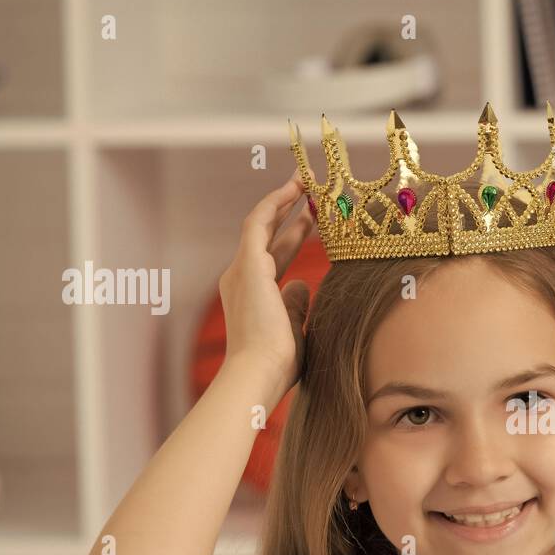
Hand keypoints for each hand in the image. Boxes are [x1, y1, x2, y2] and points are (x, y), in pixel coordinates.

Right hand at [217, 173, 313, 399]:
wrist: (259, 373)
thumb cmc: (277, 364)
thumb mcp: (293, 329)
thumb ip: (295, 305)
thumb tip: (302, 284)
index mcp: (252, 295)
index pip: (275, 256)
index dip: (293, 235)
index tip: (313, 219)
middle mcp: (241, 279)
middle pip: (267, 235)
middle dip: (290, 212)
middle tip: (310, 192)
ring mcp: (241, 270)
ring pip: (260, 223)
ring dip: (282, 200)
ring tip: (304, 181)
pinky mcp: (247, 265)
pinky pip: (258, 222)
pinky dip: (274, 203)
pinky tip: (293, 189)